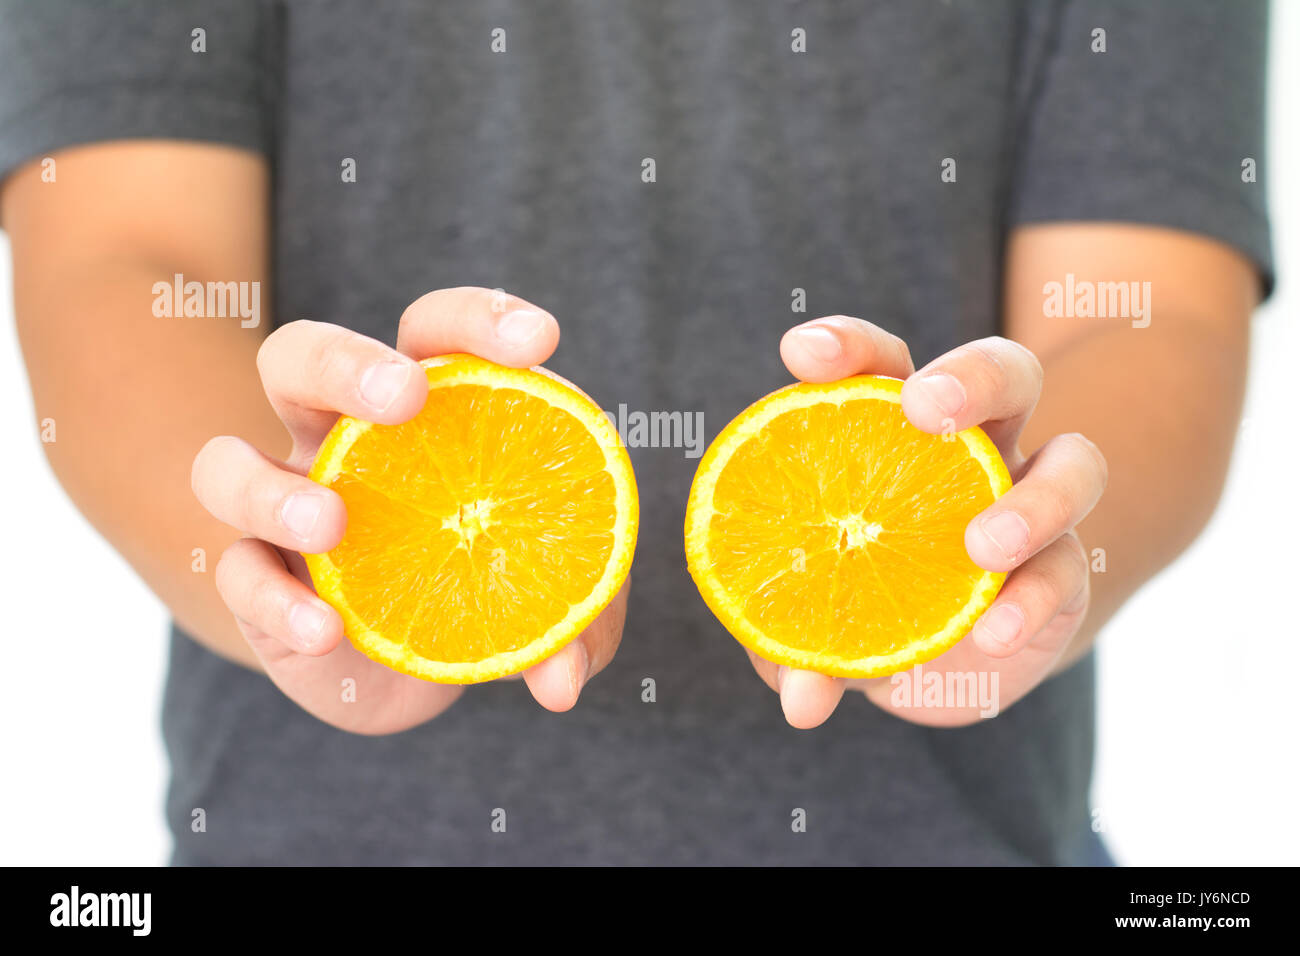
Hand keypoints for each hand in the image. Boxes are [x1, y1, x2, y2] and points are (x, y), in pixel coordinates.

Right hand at [191, 287, 628, 733]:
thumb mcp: (555, 601)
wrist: (410, 675)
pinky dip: (276, 600)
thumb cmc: (489, 594)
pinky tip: (327, 630)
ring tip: (331, 524)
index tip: (542, 342)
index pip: (432, 333)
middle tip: (405, 395)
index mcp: (420, 413)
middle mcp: (338, 440)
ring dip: (272, 488)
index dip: (478, 318)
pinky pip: (237, 575)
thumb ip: (578, 622)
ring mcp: (284, 509)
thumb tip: (561, 682)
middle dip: (343, 362)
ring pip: (224, 461)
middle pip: (297, 356)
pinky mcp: (256, 583)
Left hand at [744, 317, 1106, 728]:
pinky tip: (993, 630)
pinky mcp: (1067, 572)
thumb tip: (800, 700)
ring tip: (982, 546)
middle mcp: (975, 451)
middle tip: (925, 408)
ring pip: (1075, 460)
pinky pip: (1069, 570)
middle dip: (971, 376)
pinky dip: (1033, 599)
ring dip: (1032, 498)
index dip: (850, 346)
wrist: (948, 663)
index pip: (882, 364)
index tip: (801, 354)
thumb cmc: (862, 607)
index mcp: (900, 433)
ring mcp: (1030, 505)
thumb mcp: (815, 624)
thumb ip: (797, 646)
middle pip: (1005, 372)